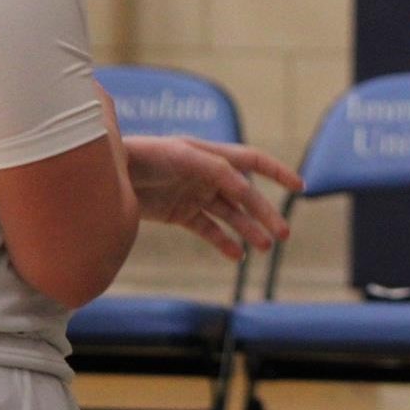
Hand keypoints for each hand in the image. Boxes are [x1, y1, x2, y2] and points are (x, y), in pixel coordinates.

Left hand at [124, 136, 302, 260]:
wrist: (109, 176)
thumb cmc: (144, 157)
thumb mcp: (181, 156)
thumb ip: (214, 168)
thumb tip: (244, 185)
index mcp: (211, 154)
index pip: (252, 160)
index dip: (277, 172)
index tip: (300, 187)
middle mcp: (206, 174)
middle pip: (245, 195)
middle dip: (265, 214)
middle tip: (283, 234)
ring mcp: (194, 195)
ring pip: (230, 215)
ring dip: (248, 230)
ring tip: (264, 248)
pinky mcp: (180, 213)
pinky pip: (208, 229)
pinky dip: (223, 242)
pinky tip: (237, 255)